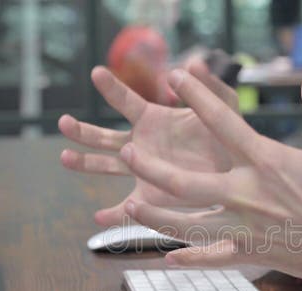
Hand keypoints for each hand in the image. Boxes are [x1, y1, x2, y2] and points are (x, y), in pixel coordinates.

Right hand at [58, 61, 237, 225]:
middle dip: (83, 131)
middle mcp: (141, 144)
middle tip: (63, 123)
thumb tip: (192, 62)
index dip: (112, 88)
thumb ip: (210, 85)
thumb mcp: (225, 106)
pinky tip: (98, 218)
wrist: (237, 171)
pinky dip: (113, 215)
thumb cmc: (229, 136)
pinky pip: (128, 208)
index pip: (126, 102)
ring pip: (107, 166)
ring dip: (85, 163)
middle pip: (104, 137)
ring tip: (65, 158)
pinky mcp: (151, 195)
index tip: (97, 73)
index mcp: (153, 120)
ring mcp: (143, 170)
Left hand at [120, 70, 301, 280]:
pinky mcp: (253, 254)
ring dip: (156, 216)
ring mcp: (246, 228)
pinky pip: (214, 259)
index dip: (196, 93)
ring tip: (131, 204)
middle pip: (185, 181)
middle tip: (127, 152)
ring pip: (188, 224)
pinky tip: (168, 259)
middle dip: (151, 166)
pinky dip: (191, 260)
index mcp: (266, 160)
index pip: (221, 121)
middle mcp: (247, 194)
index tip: (175, 75)